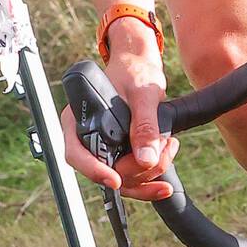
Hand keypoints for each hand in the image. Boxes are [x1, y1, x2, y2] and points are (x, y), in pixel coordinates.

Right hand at [61, 25, 179, 201]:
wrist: (141, 67)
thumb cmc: (135, 72)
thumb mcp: (142, 94)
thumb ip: (145, 124)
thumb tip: (146, 159)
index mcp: (79, 119)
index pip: (76, 154)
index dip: (93, 171)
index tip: (115, 180)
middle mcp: (87, 137)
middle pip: (103, 171)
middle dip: (137, 171)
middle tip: (164, 150)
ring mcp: (103, 147)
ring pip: (121, 178)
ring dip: (150, 171)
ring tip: (170, 145)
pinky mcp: (119, 153)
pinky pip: (132, 174)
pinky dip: (151, 173)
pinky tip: (168, 154)